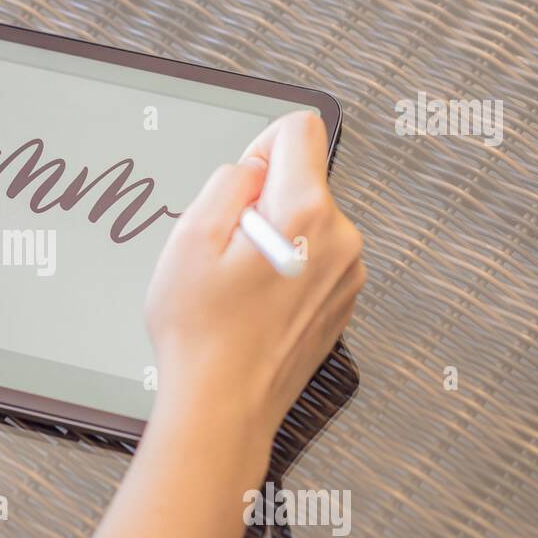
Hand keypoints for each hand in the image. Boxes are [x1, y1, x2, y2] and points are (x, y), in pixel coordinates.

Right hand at [145, 110, 364, 474]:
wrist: (223, 407)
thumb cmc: (201, 335)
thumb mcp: (189, 237)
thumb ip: (228, 182)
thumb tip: (253, 170)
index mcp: (305, 215)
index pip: (300, 130)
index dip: (259, 145)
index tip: (239, 183)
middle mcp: (341, 240)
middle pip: (302, 180)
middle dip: (261, 202)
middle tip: (226, 253)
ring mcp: (348, 274)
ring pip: (307, 221)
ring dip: (273, 238)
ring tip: (238, 286)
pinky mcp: (342, 301)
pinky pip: (315, 258)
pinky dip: (285, 268)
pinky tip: (254, 304)